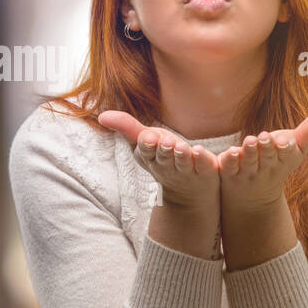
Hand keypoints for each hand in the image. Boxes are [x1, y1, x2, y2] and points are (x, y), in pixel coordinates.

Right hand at [97, 110, 220, 210]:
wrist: (188, 192)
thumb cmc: (164, 159)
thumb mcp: (146, 143)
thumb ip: (127, 128)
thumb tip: (101, 116)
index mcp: (151, 158)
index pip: (146, 152)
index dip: (147, 145)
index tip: (147, 136)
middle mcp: (167, 166)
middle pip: (164, 158)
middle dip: (164, 150)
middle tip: (167, 141)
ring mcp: (187, 171)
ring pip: (183, 164)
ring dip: (182, 155)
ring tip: (183, 146)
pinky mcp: (206, 172)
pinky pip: (204, 166)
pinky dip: (203, 159)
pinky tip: (202, 150)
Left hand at [219, 112, 307, 213]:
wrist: (255, 197)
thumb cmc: (278, 164)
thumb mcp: (296, 151)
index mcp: (284, 160)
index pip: (287, 154)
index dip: (286, 147)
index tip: (286, 140)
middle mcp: (267, 168)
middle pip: (268, 158)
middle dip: (267, 148)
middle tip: (264, 136)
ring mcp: (249, 173)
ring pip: (249, 162)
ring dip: (249, 152)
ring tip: (250, 140)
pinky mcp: (231, 174)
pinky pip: (229, 167)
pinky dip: (230, 160)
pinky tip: (231, 151)